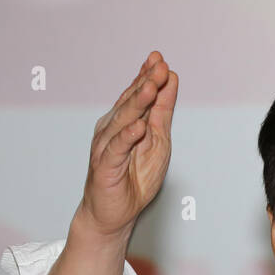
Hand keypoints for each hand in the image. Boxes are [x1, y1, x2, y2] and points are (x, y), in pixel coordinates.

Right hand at [77, 51, 178, 238]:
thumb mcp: (158, 140)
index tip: (159, 59)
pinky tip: (137, 126)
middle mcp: (112, 129)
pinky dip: (126, 137)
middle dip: (145, 83)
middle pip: (130, 102)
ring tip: (150, 87)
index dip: (147, 75)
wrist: (114, 214)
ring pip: (122, 121)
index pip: (136, 93)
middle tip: (159, 66)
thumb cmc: (133, 179)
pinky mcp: (104, 167)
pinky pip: (116, 149)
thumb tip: (170, 79)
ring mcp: (106, 147)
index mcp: (125, 120)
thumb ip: (162, 111)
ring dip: (136, 103)